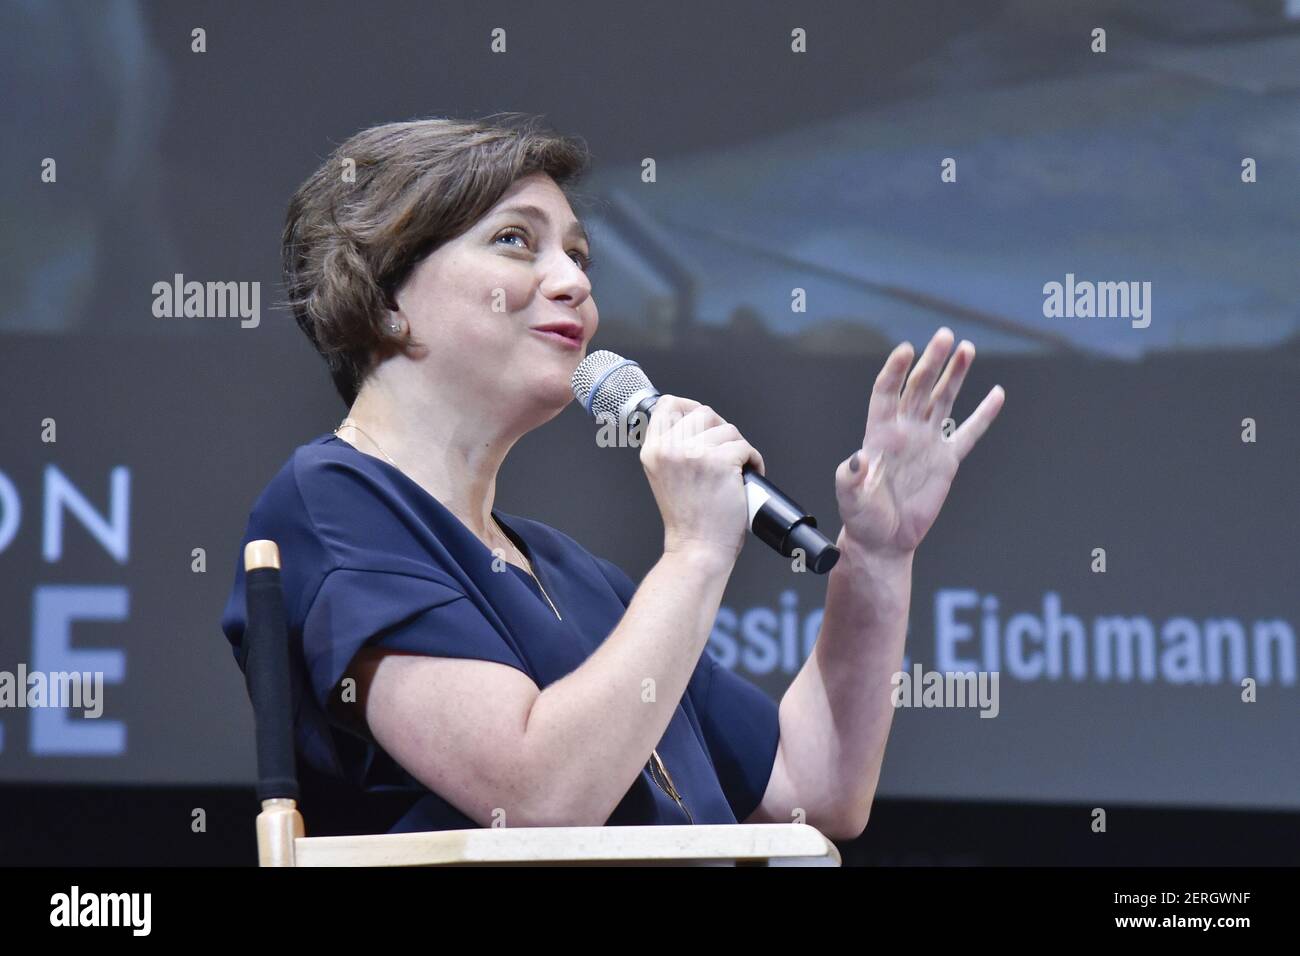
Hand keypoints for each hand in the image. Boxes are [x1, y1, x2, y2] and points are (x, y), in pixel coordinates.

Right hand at [640, 394, 765, 566]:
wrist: (697, 548)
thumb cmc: (688, 519)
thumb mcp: (665, 476)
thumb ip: (672, 449)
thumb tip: (696, 424)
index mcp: (653, 451)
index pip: (667, 405)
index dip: (689, 407)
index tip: (703, 421)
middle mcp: (669, 449)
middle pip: (703, 412)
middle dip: (720, 429)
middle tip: (724, 451)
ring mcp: (694, 454)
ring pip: (728, 429)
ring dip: (738, 447)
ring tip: (735, 470)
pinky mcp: (721, 462)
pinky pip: (746, 447)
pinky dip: (753, 461)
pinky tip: (747, 477)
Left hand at [835, 328, 1003, 556]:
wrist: (884, 539)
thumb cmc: (862, 518)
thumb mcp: (850, 498)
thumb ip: (850, 477)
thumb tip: (857, 460)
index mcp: (879, 435)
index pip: (886, 392)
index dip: (895, 371)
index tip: (906, 350)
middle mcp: (904, 432)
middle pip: (918, 387)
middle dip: (932, 362)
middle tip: (945, 336)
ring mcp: (927, 443)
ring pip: (942, 400)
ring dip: (954, 374)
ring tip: (965, 348)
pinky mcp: (946, 461)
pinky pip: (968, 433)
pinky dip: (983, 414)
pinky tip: (996, 395)